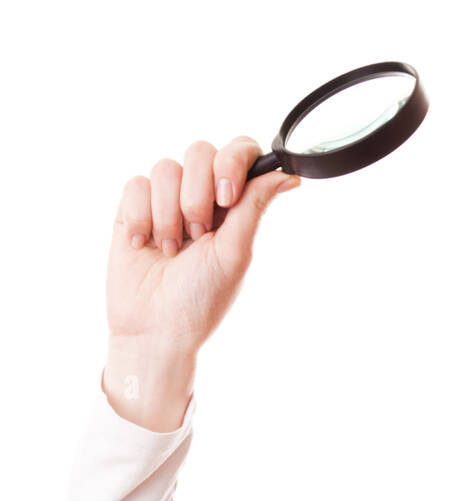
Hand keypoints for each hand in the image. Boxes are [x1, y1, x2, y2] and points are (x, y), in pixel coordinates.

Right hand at [106, 136, 300, 358]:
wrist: (154, 329)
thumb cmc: (200, 300)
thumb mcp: (234, 254)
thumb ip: (255, 206)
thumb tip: (290, 174)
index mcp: (233, 206)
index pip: (239, 152)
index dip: (232, 162)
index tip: (227, 197)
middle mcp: (200, 196)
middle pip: (200, 151)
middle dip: (197, 194)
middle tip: (197, 236)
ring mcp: (165, 199)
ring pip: (166, 168)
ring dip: (168, 214)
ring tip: (170, 251)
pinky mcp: (133, 207)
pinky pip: (136, 184)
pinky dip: (141, 216)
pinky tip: (143, 245)